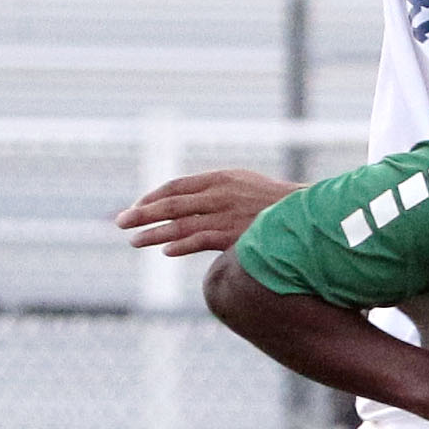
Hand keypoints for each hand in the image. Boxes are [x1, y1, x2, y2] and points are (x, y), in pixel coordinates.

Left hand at [116, 168, 293, 255]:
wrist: (308, 214)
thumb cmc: (275, 204)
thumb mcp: (244, 185)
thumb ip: (216, 192)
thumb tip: (190, 203)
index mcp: (220, 178)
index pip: (177, 186)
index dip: (153, 197)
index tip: (136, 207)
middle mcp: (219, 193)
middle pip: (171, 203)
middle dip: (142, 213)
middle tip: (120, 222)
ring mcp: (226, 214)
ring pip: (181, 223)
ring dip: (154, 232)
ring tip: (134, 240)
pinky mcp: (236, 234)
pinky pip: (202, 239)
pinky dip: (181, 244)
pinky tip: (165, 251)